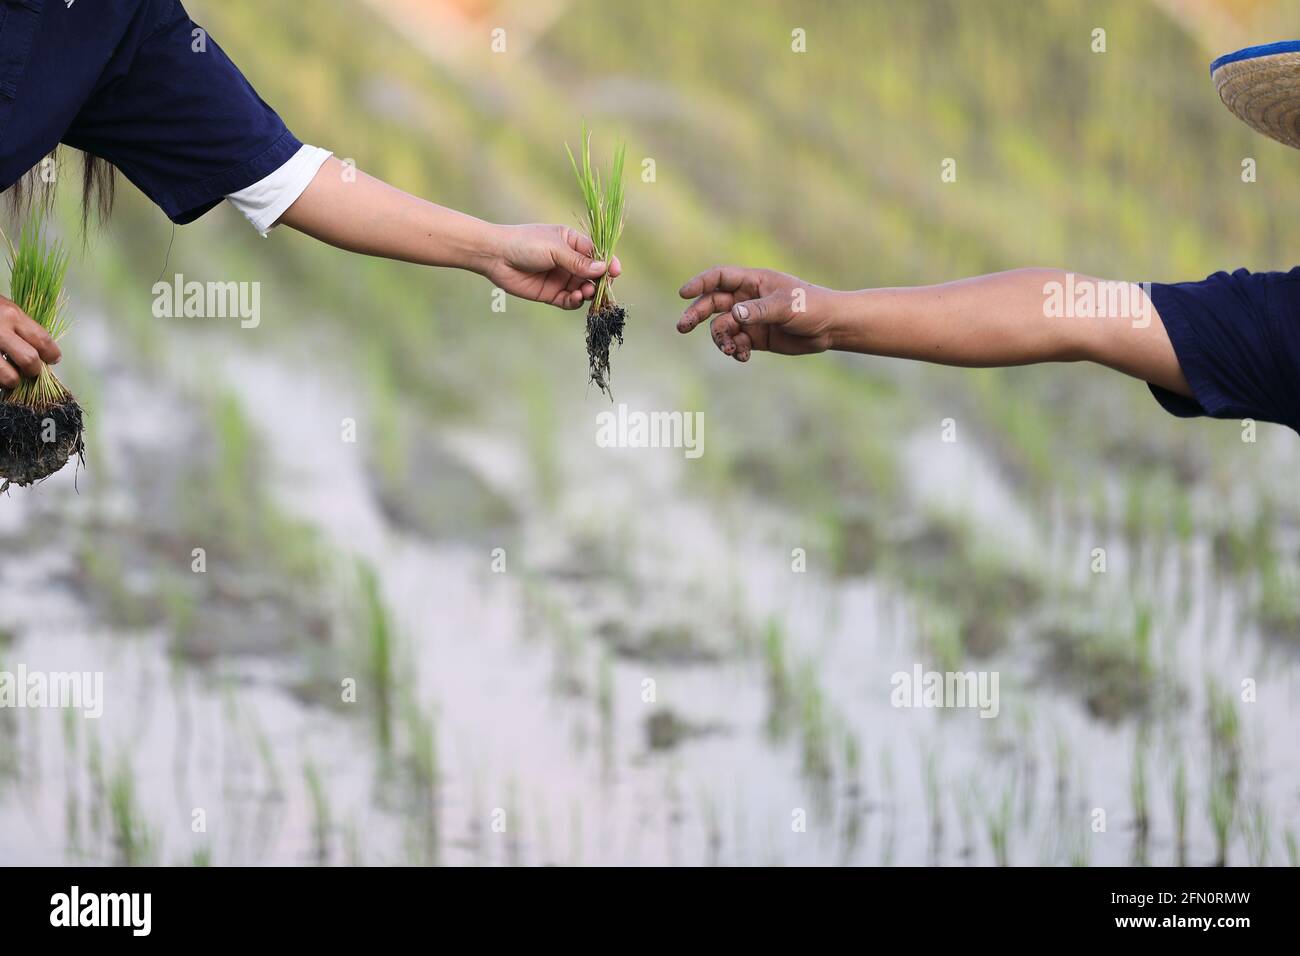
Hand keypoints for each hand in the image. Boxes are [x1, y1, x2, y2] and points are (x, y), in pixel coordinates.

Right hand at [0, 296, 59, 389]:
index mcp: (11, 315)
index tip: (53, 359)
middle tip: (31, 371)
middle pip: (29, 360)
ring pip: (9, 377)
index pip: (43, 340)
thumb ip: (21, 326)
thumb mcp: (4, 308)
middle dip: (34, 370)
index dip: (52, 354)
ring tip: (11, 377)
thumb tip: (43, 350)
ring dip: (13, 381)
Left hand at [485, 224, 622, 309]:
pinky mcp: (551, 294)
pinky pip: (569, 301)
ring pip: (583, 289)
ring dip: (588, 292)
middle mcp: (568, 261)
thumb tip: (603, 269)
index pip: (596, 254)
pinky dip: (575, 302)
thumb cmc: (525, 243)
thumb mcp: (555, 248)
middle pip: (593, 274)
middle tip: (601, 287)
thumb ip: (578, 262)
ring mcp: (560, 278)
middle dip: (600, 282)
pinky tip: (576, 298)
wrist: (496, 256)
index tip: (615, 271)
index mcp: (572, 242)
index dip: (608, 263)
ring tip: (586, 291)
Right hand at [676, 266, 834, 361]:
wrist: (830, 327)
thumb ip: (758, 310)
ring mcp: (750, 318)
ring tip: (732, 351)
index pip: (719, 278)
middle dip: (696, 314)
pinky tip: (743, 356)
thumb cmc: (811, 306)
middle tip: (682, 327)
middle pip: (712, 303)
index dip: (700, 283)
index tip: (684, 294)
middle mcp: (747, 298)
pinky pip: (735, 343)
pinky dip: (735, 351)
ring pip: (721, 328)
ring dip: (721, 340)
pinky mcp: (755, 337)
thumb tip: (734, 314)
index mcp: (753, 281)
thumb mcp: (786, 306)